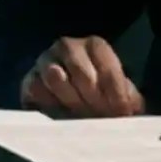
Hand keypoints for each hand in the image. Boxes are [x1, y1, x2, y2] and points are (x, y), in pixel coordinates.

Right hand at [20, 36, 144, 117]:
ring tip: (81, 115)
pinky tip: (61, 114)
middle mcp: (68, 46)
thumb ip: (129, 101)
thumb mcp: (123, 98)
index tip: (121, 113)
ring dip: (70, 99)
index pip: (106, 65)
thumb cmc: (104, 100)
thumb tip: (131, 112)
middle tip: (100, 115)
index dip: (115, 92)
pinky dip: (49, 103)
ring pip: (54, 74)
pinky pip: (35, 87)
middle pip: (80, 69)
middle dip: (93, 97)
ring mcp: (45, 60)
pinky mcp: (29, 79)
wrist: (75, 106)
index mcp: (95, 46)